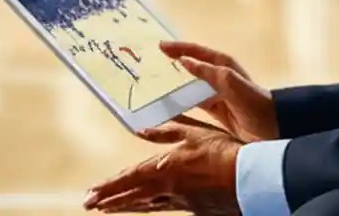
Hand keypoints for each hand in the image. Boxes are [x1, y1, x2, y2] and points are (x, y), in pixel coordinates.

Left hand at [85, 116, 242, 214]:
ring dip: (125, 206)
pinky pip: (164, 208)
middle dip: (109, 201)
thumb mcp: (195, 133)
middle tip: (89, 205)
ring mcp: (181, 202)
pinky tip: (146, 207)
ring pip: (146, 205)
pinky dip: (149, 208)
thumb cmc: (224, 151)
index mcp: (165, 169)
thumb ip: (168, 131)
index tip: (90, 194)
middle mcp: (168, 189)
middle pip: (132, 197)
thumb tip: (141, 129)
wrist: (249, 179)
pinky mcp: (194, 209)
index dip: (108, 187)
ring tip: (108, 208)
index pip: (129, 179)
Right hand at [161, 41, 277, 142]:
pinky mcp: (218, 110)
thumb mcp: (230, 83)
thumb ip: (207, 72)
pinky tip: (170, 108)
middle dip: (175, 61)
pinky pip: (195, 103)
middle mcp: (219, 76)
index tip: (160, 46)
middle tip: (155, 60)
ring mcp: (218, 93)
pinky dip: (182, 103)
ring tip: (157, 83)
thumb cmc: (254, 102)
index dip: (178, 48)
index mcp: (223, 65)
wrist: (272, 127)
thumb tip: (184, 60)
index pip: (196, 52)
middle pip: (192, 65)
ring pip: (191, 85)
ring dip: (176, 83)